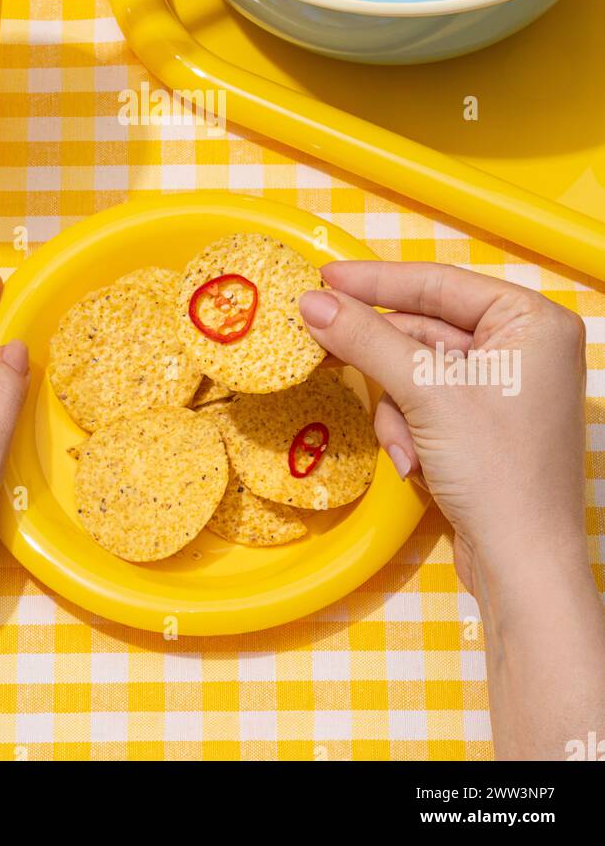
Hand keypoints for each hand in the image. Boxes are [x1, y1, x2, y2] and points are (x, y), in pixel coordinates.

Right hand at [299, 262, 586, 590]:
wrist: (523, 568)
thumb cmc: (498, 473)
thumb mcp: (425, 394)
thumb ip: (367, 340)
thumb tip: (312, 301)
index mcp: (532, 321)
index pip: (440, 284)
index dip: (376, 281)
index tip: (323, 276)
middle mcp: (526, 347)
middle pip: (426, 330)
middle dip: (386, 366)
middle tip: (324, 348)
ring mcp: (508, 388)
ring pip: (418, 371)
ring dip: (397, 410)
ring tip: (403, 448)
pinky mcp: (487, 425)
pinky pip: (428, 403)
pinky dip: (410, 430)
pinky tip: (414, 464)